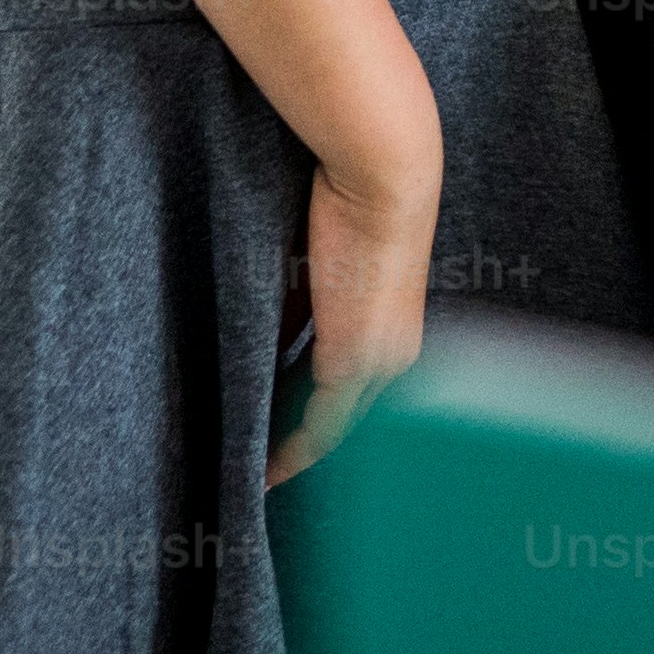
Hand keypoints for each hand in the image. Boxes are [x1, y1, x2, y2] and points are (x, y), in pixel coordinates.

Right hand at [268, 141, 437, 482]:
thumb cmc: (352, 198)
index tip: (279, 433)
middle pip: (347, 421)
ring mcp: (379, 364)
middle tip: (262, 470)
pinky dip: (293, 454)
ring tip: (257, 479)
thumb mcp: (319, 264)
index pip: (354, 394)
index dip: (315, 415)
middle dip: (304, 446)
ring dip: (294, 454)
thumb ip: (299, 305)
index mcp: (394, 333)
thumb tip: (266, 335)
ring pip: (334, 430)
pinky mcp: (353, 363)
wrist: (382, 174)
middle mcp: (395, 358)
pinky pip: (322, 428)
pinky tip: (266, 473)